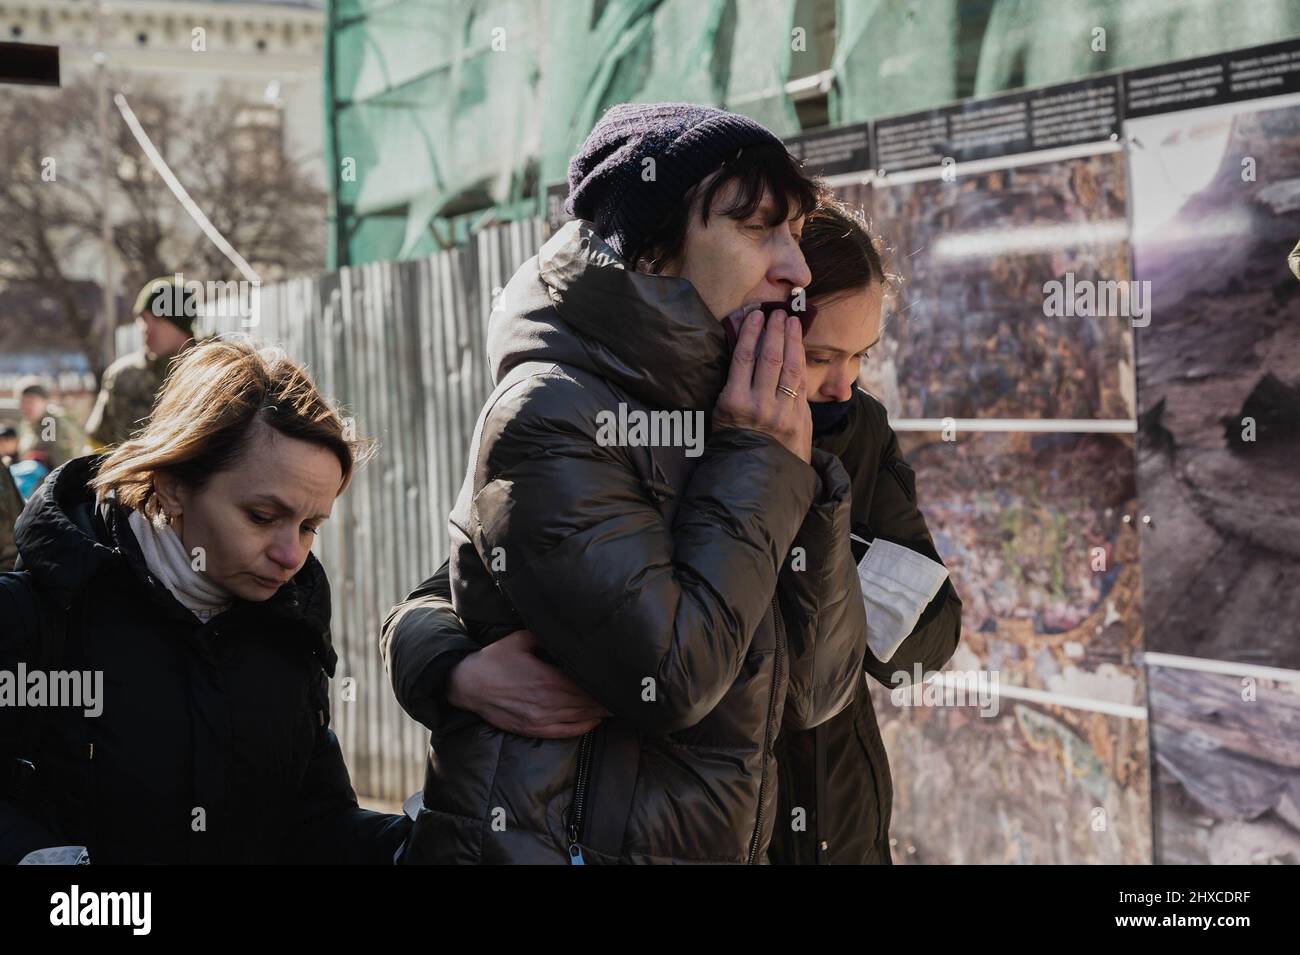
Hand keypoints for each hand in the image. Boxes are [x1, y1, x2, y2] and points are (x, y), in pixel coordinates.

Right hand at [446, 630, 609, 737]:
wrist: (468, 684)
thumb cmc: (495, 659)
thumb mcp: (522, 640)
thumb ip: (548, 637)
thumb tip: (568, 632)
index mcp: (548, 679)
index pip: (587, 686)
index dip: (606, 685)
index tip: (622, 681)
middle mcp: (547, 703)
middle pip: (588, 705)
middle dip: (609, 700)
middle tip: (629, 695)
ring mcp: (540, 719)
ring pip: (580, 719)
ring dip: (600, 714)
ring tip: (618, 708)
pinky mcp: (532, 729)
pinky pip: (565, 732)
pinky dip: (583, 728)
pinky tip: (595, 721)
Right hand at [713, 309, 812, 463]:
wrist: (757, 478)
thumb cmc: (733, 444)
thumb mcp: (722, 417)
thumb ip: (733, 388)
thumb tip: (743, 353)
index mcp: (734, 403)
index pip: (743, 358)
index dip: (750, 333)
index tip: (755, 315)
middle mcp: (759, 405)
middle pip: (769, 358)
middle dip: (775, 332)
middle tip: (778, 313)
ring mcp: (782, 412)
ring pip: (790, 368)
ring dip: (792, 341)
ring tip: (792, 322)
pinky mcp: (799, 418)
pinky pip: (801, 383)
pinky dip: (800, 363)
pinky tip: (798, 349)